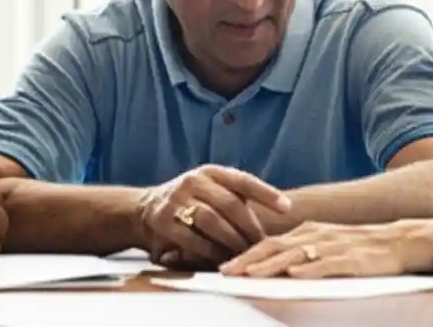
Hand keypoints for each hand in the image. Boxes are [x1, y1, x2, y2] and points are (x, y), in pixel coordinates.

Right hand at [137, 165, 290, 268]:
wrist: (146, 209)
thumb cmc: (192, 204)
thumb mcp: (212, 191)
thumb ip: (238, 199)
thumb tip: (278, 215)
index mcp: (211, 172)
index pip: (243, 180)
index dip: (266, 193)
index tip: (286, 208)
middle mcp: (194, 180)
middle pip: (230, 204)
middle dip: (249, 228)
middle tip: (261, 246)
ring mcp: (177, 198)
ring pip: (212, 221)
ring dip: (231, 241)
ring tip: (244, 254)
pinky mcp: (164, 220)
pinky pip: (192, 238)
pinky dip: (210, 251)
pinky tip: (220, 259)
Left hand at [220, 221, 409, 277]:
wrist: (400, 240)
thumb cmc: (361, 247)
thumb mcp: (326, 244)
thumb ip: (301, 251)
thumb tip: (273, 265)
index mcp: (307, 232)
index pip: (270, 243)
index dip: (246, 255)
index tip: (224, 268)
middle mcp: (315, 235)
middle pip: (276, 248)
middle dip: (249, 260)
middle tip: (227, 272)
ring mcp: (333, 246)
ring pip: (296, 256)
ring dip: (272, 265)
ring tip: (251, 274)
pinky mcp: (352, 259)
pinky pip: (327, 264)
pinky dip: (310, 269)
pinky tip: (296, 275)